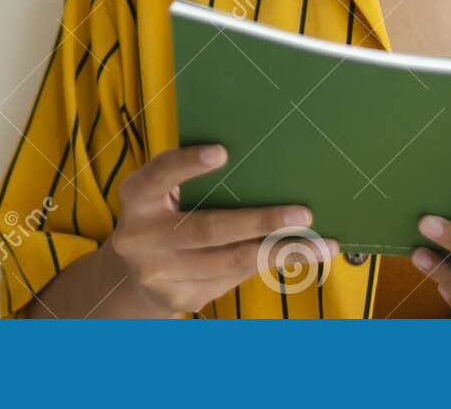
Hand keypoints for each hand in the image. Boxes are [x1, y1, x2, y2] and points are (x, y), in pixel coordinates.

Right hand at [102, 143, 339, 316]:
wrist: (129, 279)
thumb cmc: (161, 218)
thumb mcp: (161, 194)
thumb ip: (190, 180)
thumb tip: (259, 160)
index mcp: (137, 197)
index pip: (160, 175)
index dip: (188, 164)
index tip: (222, 152)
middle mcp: (141, 237)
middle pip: (208, 229)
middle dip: (260, 221)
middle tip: (303, 214)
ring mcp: (160, 274)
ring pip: (230, 261)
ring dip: (281, 252)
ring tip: (321, 244)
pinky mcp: (181, 298)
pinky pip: (232, 279)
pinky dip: (269, 265)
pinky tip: (299, 257)